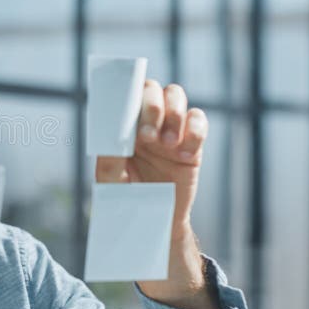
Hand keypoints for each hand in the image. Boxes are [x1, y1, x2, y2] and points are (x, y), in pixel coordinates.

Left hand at [95, 80, 220, 308]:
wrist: (154, 220)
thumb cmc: (126, 197)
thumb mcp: (110, 180)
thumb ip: (109, 156)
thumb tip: (110, 134)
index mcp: (125, 124)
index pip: (130, 93)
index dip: (132, 94)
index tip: (130, 112)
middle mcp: (148, 120)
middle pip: (155, 89)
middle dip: (152, 106)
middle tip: (147, 135)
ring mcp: (171, 129)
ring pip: (177, 96)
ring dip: (174, 114)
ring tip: (166, 144)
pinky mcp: (192, 143)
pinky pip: (199, 121)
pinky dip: (194, 131)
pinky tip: (184, 153)